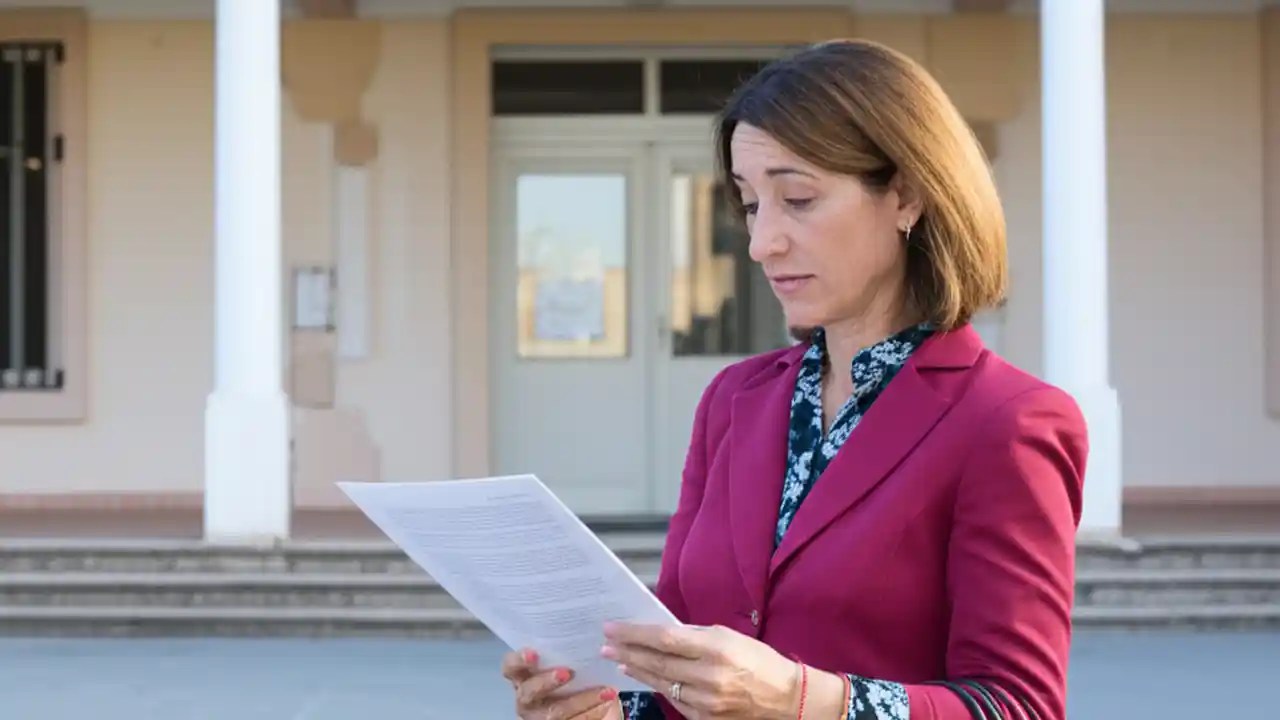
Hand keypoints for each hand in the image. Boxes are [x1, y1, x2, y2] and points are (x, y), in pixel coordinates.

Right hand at [501, 647, 623, 719]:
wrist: (588, 701)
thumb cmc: (571, 672)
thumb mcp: (566, 657)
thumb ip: (567, 646)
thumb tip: (593, 622)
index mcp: (523, 675)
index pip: (510, 666)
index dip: (519, 660)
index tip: (534, 653)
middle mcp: (526, 696)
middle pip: (528, 691)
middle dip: (546, 682)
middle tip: (567, 673)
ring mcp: (539, 715)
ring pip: (554, 711)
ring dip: (578, 700)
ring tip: (602, 690)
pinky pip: (573, 719)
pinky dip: (593, 709)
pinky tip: (608, 696)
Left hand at [601, 623, 798, 719]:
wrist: (785, 698)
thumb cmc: (758, 660)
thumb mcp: (729, 637)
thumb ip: (695, 636)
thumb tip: (661, 634)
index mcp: (715, 648)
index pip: (664, 639)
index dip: (634, 634)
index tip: (612, 628)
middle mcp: (708, 676)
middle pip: (656, 662)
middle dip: (627, 652)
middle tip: (605, 644)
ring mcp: (705, 702)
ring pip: (660, 683)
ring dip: (635, 670)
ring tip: (617, 660)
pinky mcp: (704, 719)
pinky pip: (674, 700)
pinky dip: (655, 686)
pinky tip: (642, 677)